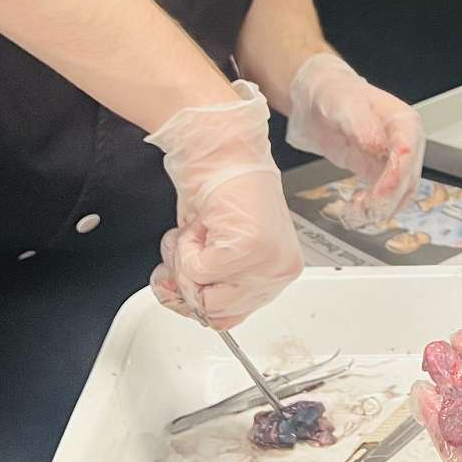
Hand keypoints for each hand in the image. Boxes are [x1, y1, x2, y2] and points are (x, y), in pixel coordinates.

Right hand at [146, 81, 302, 328]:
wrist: (219, 145)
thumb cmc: (217, 187)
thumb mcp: (218, 248)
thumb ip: (213, 284)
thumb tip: (194, 311)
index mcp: (280, 270)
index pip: (231, 316)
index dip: (196, 299)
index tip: (181, 278)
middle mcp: (281, 269)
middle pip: (215, 313)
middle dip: (187, 282)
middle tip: (187, 247)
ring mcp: (269, 261)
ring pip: (203, 297)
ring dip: (185, 263)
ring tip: (199, 231)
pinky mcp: (250, 249)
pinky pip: (196, 272)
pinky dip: (184, 248)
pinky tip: (200, 223)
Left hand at [285, 53, 423, 225]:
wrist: (317, 100)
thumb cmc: (334, 94)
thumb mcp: (344, 103)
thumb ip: (361, 123)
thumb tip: (377, 144)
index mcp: (403, 121)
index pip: (408, 153)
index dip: (395, 176)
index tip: (378, 194)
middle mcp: (405, 142)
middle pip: (408, 179)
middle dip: (387, 199)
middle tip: (364, 210)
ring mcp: (393, 160)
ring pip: (400, 194)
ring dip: (380, 209)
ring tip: (355, 213)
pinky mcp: (378, 172)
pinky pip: (385, 197)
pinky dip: (373, 209)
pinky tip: (354, 209)